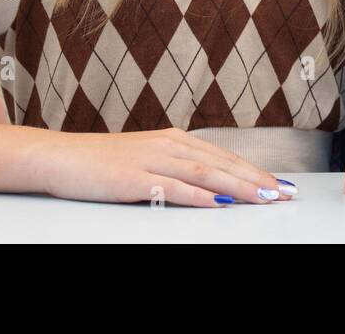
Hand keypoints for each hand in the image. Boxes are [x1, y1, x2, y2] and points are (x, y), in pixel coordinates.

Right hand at [38, 127, 293, 206]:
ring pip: (205, 173)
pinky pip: (172, 187)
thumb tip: (210, 184)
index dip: (253, 170)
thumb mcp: (145, 157)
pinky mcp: (134, 178)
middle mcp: (167, 145)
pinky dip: (198, 196)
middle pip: (221, 164)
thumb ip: (176, 167)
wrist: (60, 156)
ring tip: (262, 198)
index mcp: (173, 139)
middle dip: (256, 179)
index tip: (278, 184)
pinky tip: (217, 204)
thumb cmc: (101, 161)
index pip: (223, 156)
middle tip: (283, 193)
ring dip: (237, 187)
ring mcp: (151, 160)